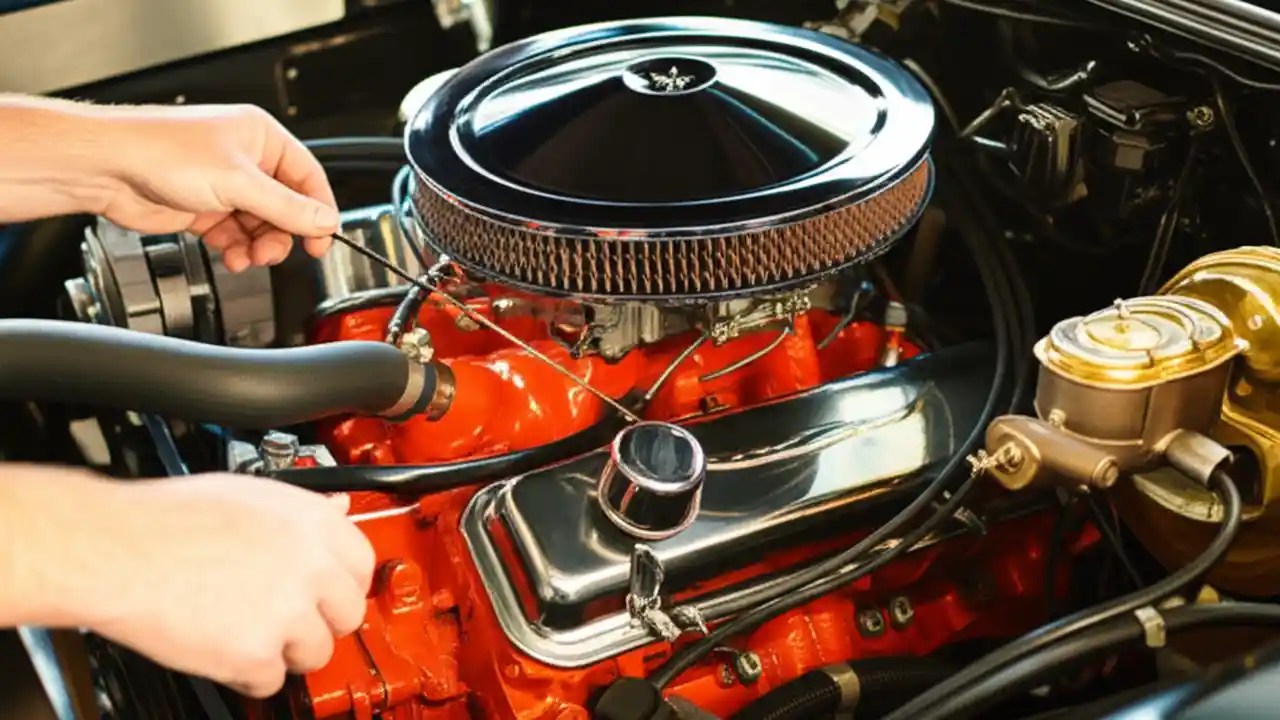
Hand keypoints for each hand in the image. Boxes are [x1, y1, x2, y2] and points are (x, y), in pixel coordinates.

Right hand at [79, 474, 374, 697]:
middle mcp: (310, 566)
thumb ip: (300, 509)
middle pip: (348, 614)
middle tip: (287, 619)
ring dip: (286, 652)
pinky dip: (248, 674)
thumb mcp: (248, 492)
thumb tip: (336, 508)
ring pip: (316, 653)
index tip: (329, 593)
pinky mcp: (255, 652)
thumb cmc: (168, 517)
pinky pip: (271, 680)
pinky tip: (223, 649)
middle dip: (320, 622)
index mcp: (313, 523)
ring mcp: (287, 612)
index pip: (362, 563)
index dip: (341, 583)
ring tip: (248, 632)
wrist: (116, 548)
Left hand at [98, 103, 338, 271]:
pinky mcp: (203, 208)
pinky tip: (231, 257)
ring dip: (258, 246)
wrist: (107, 167)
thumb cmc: (160, 151)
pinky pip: (234, 235)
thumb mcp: (238, 182)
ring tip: (248, 257)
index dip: (319, 212)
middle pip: (285, 207)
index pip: (308, 178)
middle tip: (273, 252)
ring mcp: (223, 185)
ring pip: (260, 225)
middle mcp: (245, 160)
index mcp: (261, 138)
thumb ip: (287, 207)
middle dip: (281, 235)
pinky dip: (236, 250)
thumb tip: (324, 221)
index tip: (322, 241)